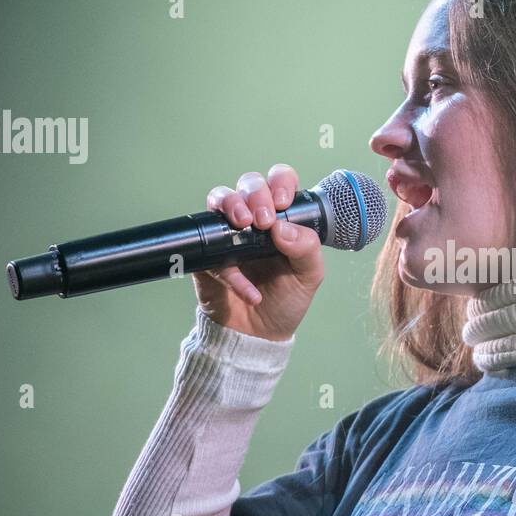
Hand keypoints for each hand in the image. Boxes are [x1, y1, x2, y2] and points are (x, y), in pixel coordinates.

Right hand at [191, 164, 323, 340]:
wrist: (258, 334)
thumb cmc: (285, 300)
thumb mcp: (309, 276)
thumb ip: (307, 249)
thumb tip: (285, 228)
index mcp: (282, 218)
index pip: (279, 181)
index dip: (279, 182)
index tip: (282, 203)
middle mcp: (254, 219)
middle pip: (248, 183)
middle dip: (254, 194)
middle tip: (262, 221)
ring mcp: (227, 234)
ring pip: (220, 198)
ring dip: (231, 205)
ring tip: (244, 227)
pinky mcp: (207, 255)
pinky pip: (209, 246)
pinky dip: (229, 269)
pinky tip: (249, 290)